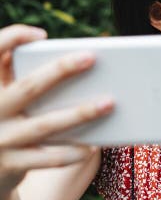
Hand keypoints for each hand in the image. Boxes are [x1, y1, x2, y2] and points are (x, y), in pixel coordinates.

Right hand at [0, 25, 112, 192]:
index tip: (41, 35)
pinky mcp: (11, 165)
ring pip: (46, 124)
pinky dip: (73, 151)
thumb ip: (20, 79)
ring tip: (109, 102)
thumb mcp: (3, 99)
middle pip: (29, 87)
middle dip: (60, 70)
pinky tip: (93, 145)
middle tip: (92, 57)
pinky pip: (49, 158)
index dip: (11, 40)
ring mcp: (0, 139)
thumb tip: (67, 61)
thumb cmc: (6, 124)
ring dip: (80, 113)